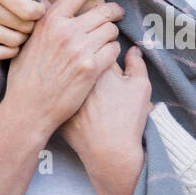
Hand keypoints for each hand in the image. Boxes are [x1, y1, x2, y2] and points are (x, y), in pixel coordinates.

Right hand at [0, 0, 47, 59]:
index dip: (40, 11)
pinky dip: (10, 51)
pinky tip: (14, 42)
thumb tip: (40, 1)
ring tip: (22, 27)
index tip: (38, 7)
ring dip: (23, 36)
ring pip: (13, 42)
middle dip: (33, 23)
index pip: (27, 11)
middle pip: (23, 27)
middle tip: (31, 18)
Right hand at [2, 0, 126, 136]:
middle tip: (118, 14)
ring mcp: (80, 50)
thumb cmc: (25, 77)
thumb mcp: (27, 40)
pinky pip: (114, 50)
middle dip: (114, 11)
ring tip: (107, 41)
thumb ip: (42, 22)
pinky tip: (106, 58)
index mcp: (50, 20)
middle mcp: (66, 31)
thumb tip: (46, 1)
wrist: (29, 108)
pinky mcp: (91, 68)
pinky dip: (113, 52)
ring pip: (111, 30)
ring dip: (112, 35)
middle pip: (103, 11)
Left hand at [60, 45, 150, 194]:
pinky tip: (69, 96)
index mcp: (98, 63)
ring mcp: (63, 89)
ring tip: (81, 83)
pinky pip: (56, 91)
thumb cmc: (128, 119)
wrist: (109, 152)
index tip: (104, 51)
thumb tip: (133, 48)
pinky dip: (62, 90)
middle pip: (76, 53)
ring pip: (64, 72)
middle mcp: (77, 72)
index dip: (101, 45)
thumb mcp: (140, 88)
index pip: (95, 41)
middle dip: (83, 54)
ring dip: (70, 71)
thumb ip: (137, 64)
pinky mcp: (55, 104)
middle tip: (93, 68)